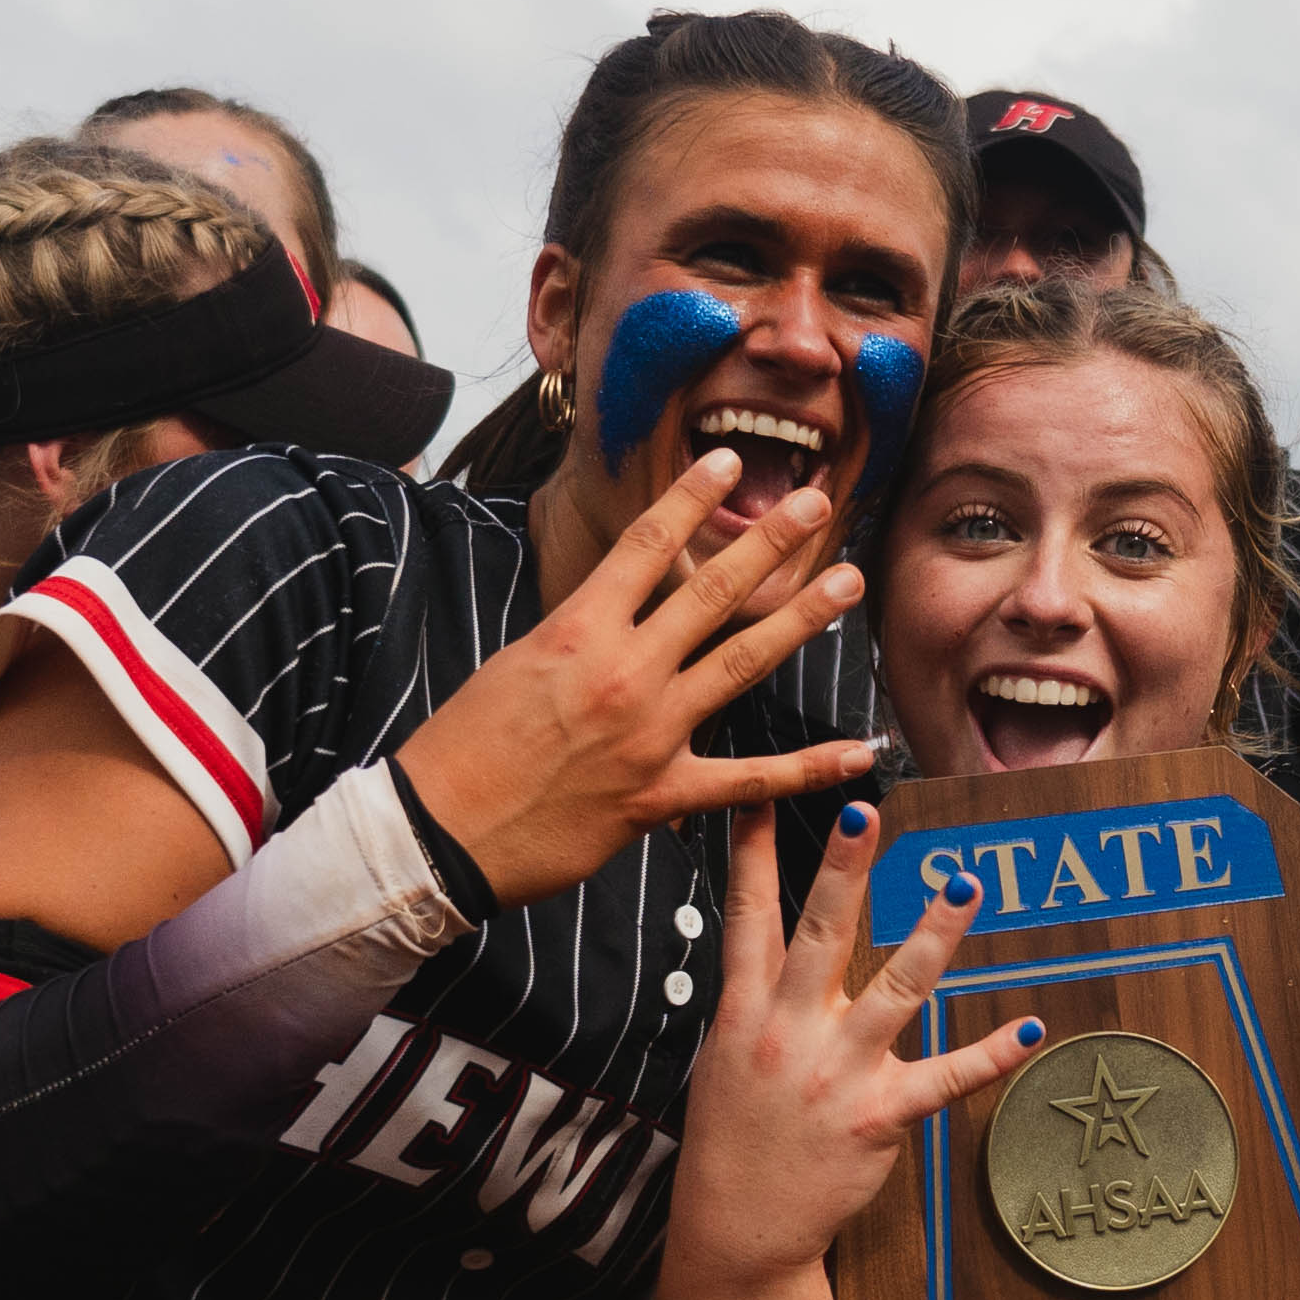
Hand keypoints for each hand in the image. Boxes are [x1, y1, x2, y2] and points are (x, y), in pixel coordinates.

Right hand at [396, 453, 874, 909]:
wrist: (440, 834)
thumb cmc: (461, 748)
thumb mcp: (514, 664)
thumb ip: (576, 639)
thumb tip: (614, 622)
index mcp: (576, 630)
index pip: (644, 545)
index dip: (690, 498)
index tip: (728, 464)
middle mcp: (623, 672)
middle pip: (711, 591)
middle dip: (769, 541)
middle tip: (820, 504)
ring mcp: (650, 733)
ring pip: (743, 663)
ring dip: (802, 618)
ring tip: (847, 582)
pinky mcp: (662, 795)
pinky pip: (750, 780)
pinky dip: (809, 769)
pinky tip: (859, 752)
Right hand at [667, 801, 1042, 1293]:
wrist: (738, 1229)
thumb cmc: (734, 1139)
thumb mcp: (727, 1058)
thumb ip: (759, 1000)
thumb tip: (774, 945)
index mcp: (746, 1011)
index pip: (748, 918)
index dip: (751, 854)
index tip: (761, 798)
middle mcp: (791, 1031)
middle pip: (819, 934)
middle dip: (841, 870)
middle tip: (862, 813)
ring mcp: (837, 1071)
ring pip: (895, 989)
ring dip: (934, 934)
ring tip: (963, 885)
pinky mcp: (878, 1115)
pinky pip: (944, 1080)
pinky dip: (989, 1055)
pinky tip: (1027, 1029)